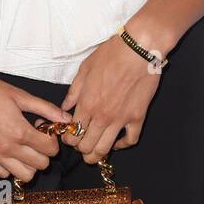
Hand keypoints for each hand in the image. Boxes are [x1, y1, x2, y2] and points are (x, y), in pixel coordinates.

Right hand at [0, 55, 72, 182]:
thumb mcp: (18, 95)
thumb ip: (45, 109)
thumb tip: (65, 119)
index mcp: (19, 131)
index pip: (50, 150)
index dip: (52, 140)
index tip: (43, 129)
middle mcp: (7, 148)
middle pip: (41, 166)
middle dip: (43, 153)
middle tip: (35, 138)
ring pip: (24, 175)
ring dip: (29, 163)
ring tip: (23, 147)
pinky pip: (3, 173)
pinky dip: (10, 166)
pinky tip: (7, 150)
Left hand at [54, 33, 162, 163]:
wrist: (138, 49)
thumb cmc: (110, 54)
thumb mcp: (84, 69)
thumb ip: (74, 92)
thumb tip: (65, 107)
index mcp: (86, 104)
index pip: (72, 133)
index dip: (68, 139)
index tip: (70, 137)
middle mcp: (102, 116)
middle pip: (86, 146)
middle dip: (80, 150)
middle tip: (81, 146)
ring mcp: (121, 119)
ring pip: (105, 148)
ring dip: (96, 155)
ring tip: (93, 154)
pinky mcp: (138, 117)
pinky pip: (130, 140)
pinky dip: (122, 145)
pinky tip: (117, 142)